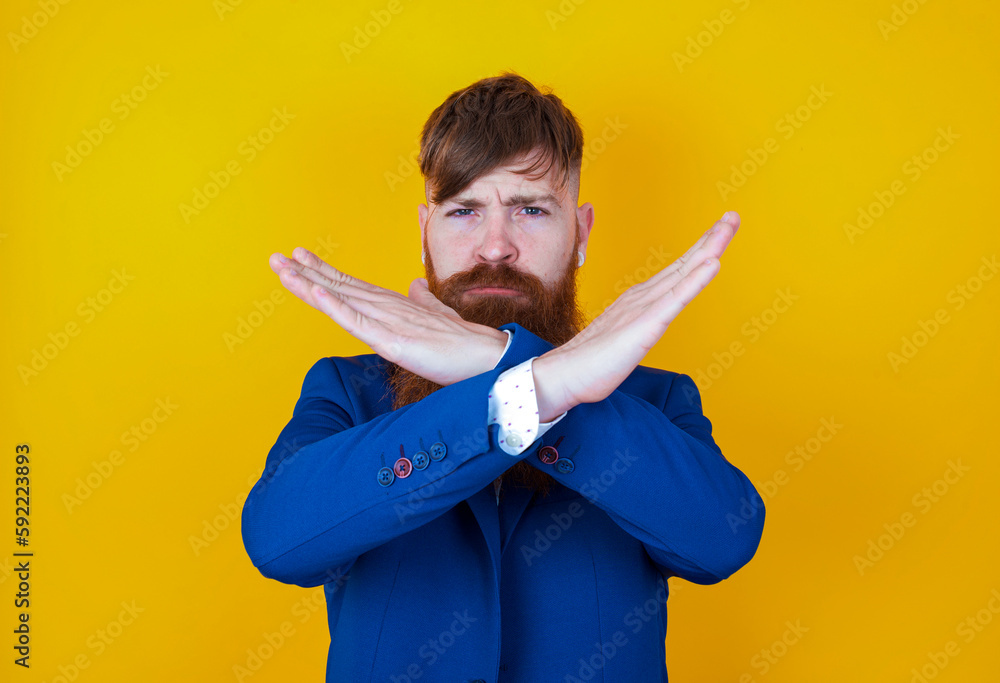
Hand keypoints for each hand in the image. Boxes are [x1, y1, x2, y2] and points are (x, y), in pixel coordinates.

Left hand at [269, 248, 508, 384]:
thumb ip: (424, 301)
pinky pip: (357, 323)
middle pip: (340, 287)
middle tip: (276, 258)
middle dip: (306, 273)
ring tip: (284, 269)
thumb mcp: (438, 318)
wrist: (488, 356)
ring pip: (342, 300)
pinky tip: (316, 292)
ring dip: (310, 284)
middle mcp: (388, 307)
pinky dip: (334, 307)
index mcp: (395, 305)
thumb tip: (415, 287)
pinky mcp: (393, 341)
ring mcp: (389, 322)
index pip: (352, 286)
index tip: (300, 257)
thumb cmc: (465, 343)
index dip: (324, 272)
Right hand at [532, 212, 739, 420]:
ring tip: (727, 227)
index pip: (677, 272)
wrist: (563, 374)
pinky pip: (675, 299)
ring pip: (683, 274)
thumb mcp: (623, 340)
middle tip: (732, 217)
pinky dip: (695, 280)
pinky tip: (712, 263)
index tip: (718, 232)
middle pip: (684, 264)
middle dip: (710, 240)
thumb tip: (644, 327)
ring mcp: (644, 309)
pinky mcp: (645, 325)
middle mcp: (643, 297)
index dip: (700, 251)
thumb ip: (636, 329)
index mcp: (640, 301)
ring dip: (708, 249)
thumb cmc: (590, 363)